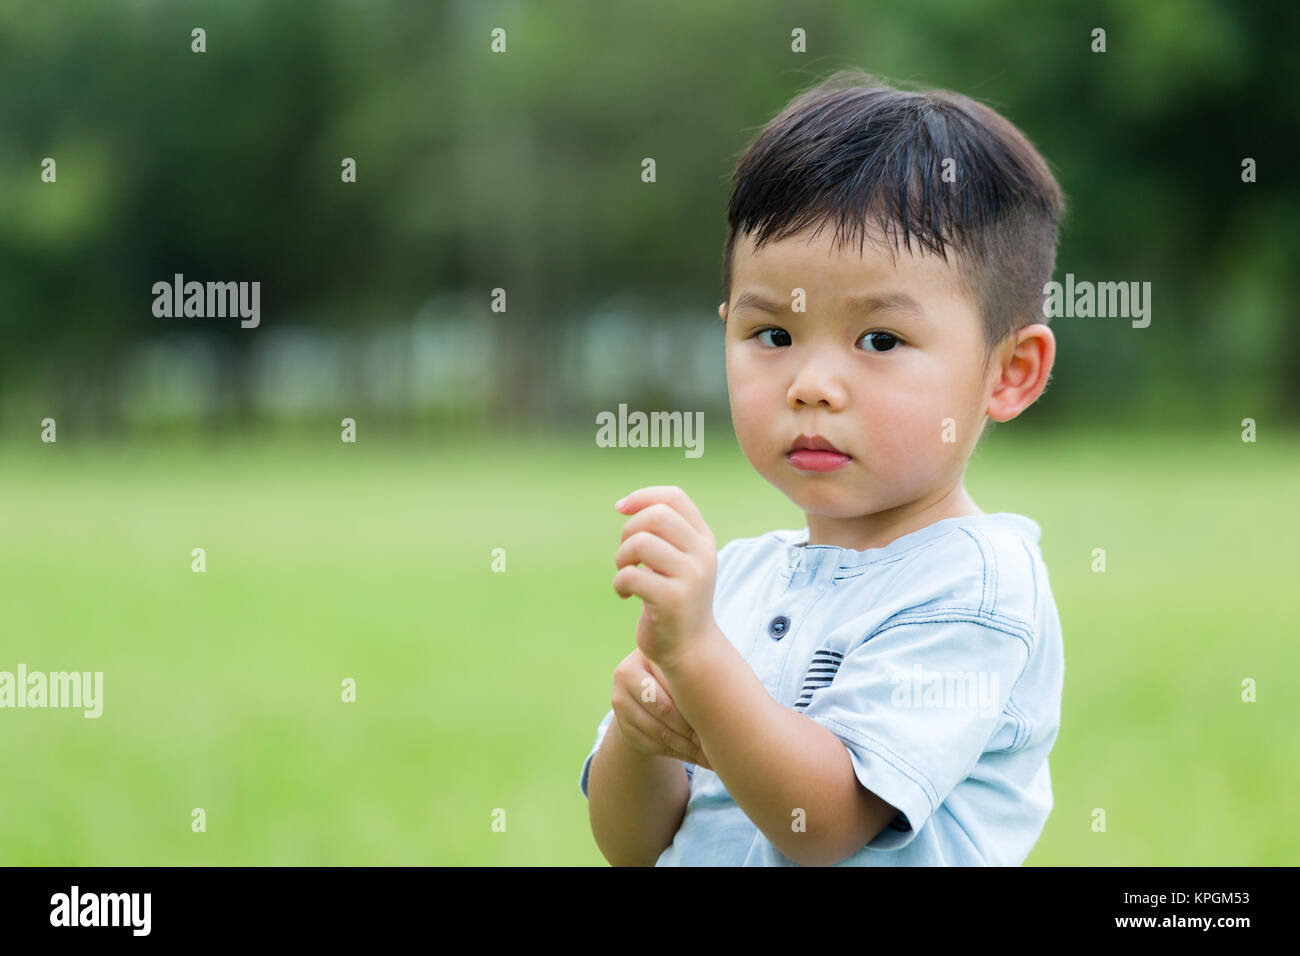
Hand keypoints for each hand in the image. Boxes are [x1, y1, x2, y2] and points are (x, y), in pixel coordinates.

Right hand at [611, 646, 712, 769]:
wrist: (654, 683)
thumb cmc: (682, 671)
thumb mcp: (686, 665)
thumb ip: (698, 670)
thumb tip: (727, 697)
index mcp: (645, 654)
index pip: (671, 683)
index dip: (694, 705)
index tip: (719, 720)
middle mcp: (625, 675)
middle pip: (662, 710)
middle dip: (692, 730)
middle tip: (717, 743)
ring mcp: (620, 703)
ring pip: (658, 733)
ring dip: (688, 749)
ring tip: (712, 757)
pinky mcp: (624, 727)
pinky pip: (651, 746)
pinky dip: (678, 755)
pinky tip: (698, 759)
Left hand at [612, 486, 718, 668]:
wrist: (690, 648)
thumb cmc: (673, 598)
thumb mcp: (677, 560)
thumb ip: (663, 532)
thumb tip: (626, 504)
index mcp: (703, 539)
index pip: (674, 497)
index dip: (642, 496)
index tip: (620, 508)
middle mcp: (702, 554)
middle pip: (656, 516)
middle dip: (628, 531)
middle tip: (625, 556)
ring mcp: (691, 577)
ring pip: (641, 543)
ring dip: (621, 558)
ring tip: (624, 574)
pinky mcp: (673, 600)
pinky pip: (631, 576)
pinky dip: (619, 583)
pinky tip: (625, 594)